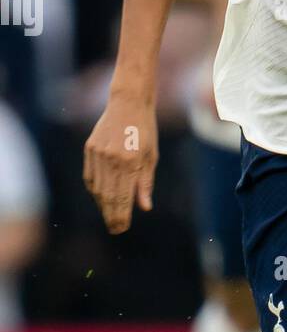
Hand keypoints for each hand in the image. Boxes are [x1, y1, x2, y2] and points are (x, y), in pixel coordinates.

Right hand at [83, 91, 157, 233]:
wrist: (128, 103)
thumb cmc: (145, 130)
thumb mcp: (151, 157)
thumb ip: (145, 183)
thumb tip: (144, 208)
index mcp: (130, 162)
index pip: (123, 198)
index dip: (121, 216)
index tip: (122, 229)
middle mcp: (112, 159)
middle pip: (108, 197)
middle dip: (111, 216)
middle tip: (115, 229)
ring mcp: (98, 153)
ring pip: (97, 188)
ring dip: (103, 205)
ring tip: (110, 215)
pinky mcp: (89, 148)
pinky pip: (89, 176)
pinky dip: (94, 189)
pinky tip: (101, 197)